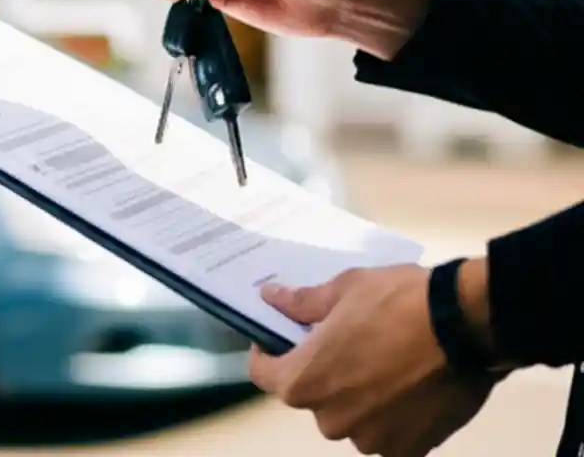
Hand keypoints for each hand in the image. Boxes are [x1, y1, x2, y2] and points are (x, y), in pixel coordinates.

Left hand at [250, 265, 499, 455]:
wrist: (467, 327)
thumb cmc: (397, 303)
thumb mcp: (344, 289)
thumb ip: (301, 303)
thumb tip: (272, 298)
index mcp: (304, 383)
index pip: (263, 375)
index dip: (267, 353)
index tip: (279, 337)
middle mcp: (331, 421)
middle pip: (312, 396)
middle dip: (323, 372)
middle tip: (348, 342)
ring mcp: (372, 440)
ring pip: (352, 417)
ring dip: (360, 396)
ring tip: (386, 363)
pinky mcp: (411, 449)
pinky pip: (389, 433)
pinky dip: (394, 414)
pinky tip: (410, 386)